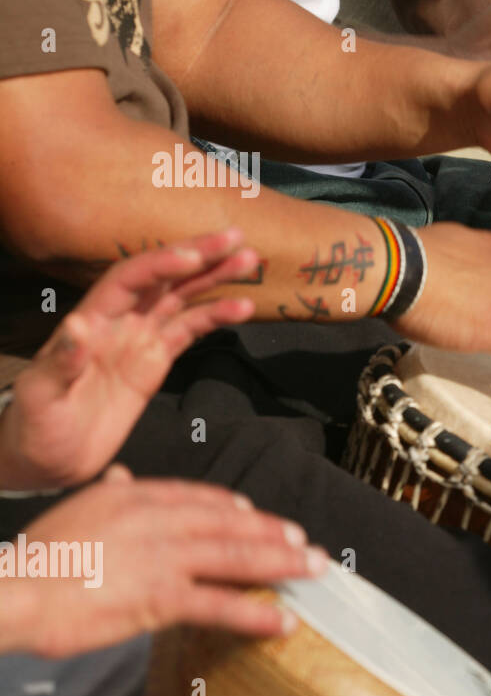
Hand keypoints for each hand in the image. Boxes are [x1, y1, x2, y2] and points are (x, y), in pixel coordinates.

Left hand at [0, 230, 258, 490]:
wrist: (50, 458)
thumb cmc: (35, 426)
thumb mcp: (39, 396)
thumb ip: (60, 362)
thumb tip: (77, 326)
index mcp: (91, 321)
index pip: (128, 280)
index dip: (160, 265)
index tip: (194, 257)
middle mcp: (118, 322)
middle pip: (163, 277)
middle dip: (199, 255)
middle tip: (235, 237)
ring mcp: (140, 339)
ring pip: (183, 297)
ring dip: (216, 278)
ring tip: (250, 262)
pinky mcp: (156, 361)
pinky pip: (190, 331)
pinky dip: (217, 317)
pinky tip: (243, 308)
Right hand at [1, 467, 324, 657]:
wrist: (13, 588)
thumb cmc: (37, 559)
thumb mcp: (76, 508)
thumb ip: (109, 493)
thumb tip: (122, 476)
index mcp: (138, 496)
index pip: (200, 498)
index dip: (234, 509)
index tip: (256, 515)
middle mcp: (159, 520)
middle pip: (230, 524)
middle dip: (274, 533)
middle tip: (305, 542)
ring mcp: (164, 558)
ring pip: (237, 557)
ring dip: (282, 564)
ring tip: (312, 569)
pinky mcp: (161, 596)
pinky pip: (220, 605)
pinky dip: (256, 614)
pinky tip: (281, 621)